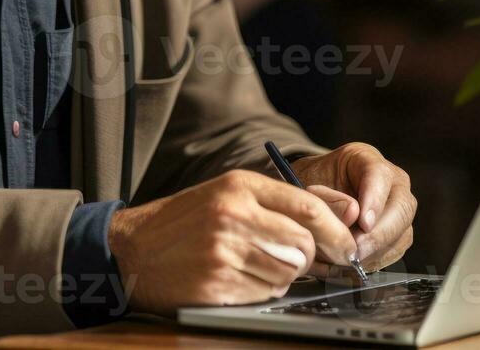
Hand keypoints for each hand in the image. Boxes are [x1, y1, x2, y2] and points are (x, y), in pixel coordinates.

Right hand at [107, 169, 359, 315]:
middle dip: (307, 257)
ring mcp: (224, 251)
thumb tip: (347, 210)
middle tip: (294, 260)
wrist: (131, 249)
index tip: (345, 244)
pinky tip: (236, 278)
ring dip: (282, 275)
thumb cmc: (185, 222)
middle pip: (303, 243)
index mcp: (239, 186)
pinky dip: (260, 291)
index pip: (307, 205)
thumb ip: (286, 200)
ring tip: (253, 265)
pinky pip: (265, 294)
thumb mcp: (230, 195)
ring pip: (288, 272)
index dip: (335, 229)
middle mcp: (233, 214)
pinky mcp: (217, 284)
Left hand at [291, 143, 416, 270]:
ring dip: (376, 251)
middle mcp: (390, 181)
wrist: (313, 200)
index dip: (374, 200)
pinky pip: (396, 250)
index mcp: (365, 158)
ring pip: (401, 233)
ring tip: (349, 259)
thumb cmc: (310, 187)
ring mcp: (398, 207)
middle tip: (356, 252)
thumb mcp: (308, 185)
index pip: (379, 175)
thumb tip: (352, 216)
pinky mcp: (398, 232)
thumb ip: (327, 199)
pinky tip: (355, 263)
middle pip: (401, 207)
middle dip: (378, 234)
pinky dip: (375, 260)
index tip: (363, 222)